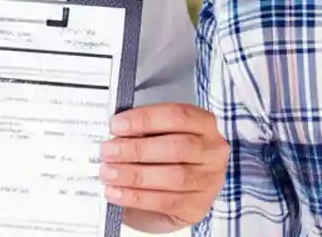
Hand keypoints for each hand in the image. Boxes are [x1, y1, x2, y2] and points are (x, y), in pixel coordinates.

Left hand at [98, 103, 228, 232]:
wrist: (181, 192)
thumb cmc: (167, 156)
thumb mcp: (161, 136)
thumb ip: (144, 132)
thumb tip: (115, 134)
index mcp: (204, 124)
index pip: (177, 116)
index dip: (145, 119)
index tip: (117, 125)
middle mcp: (213, 151)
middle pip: (176, 147)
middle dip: (137, 149)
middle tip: (108, 151)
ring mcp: (209, 180)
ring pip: (173, 177)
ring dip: (134, 175)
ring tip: (109, 173)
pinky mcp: (198, 206)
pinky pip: (166, 202)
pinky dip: (137, 197)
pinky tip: (117, 193)